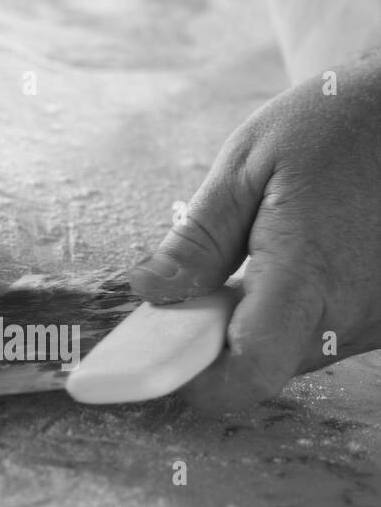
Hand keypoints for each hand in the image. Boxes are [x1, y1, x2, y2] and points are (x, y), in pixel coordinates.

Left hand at [128, 53, 380, 410]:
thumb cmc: (330, 126)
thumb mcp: (247, 165)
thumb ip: (198, 239)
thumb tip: (148, 292)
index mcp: (311, 271)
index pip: (252, 368)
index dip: (197, 379)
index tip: (157, 355)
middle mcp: (357, 311)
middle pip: (266, 364)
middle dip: (218, 337)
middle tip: (201, 282)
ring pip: (295, 351)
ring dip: (261, 321)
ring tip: (262, 254)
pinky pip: (327, 334)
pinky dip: (299, 311)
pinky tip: (302, 259)